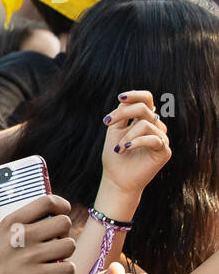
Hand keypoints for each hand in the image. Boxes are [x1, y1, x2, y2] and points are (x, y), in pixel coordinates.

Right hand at [0, 194, 76, 273]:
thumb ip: (13, 224)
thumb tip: (36, 216)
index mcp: (11, 222)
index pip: (46, 202)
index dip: (62, 205)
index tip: (63, 212)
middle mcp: (22, 235)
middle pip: (64, 222)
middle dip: (64, 232)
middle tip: (56, 241)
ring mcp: (30, 255)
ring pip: (69, 245)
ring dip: (66, 253)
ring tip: (56, 258)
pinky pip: (68, 268)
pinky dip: (66, 271)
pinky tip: (56, 273)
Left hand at [99, 90, 169, 204]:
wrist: (117, 178)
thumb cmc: (115, 154)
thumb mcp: (115, 129)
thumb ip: (122, 114)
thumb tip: (125, 100)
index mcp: (144, 119)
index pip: (146, 99)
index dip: (135, 95)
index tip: (119, 98)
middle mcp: (155, 126)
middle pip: (144, 108)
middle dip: (123, 113)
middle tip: (108, 123)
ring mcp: (162, 138)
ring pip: (145, 124)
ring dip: (126, 136)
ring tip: (118, 148)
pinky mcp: (165, 151)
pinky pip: (153, 139)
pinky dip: (136, 142)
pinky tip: (124, 149)